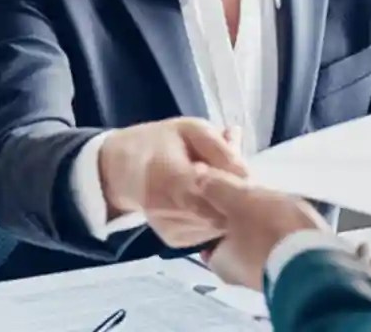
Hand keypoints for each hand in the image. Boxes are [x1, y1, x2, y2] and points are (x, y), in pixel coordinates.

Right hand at [99, 119, 246, 247]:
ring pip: (220, 225)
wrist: (124, 168)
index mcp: (171, 178)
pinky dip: (215, 217)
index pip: (216, 192)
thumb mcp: (192, 129)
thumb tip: (246, 171)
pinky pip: (210, 232)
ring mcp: (172, 230)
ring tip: (217, 186)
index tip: (240, 171)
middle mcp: (168, 210)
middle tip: (234, 176)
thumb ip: (220, 147)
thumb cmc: (161, 142)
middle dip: (235, 196)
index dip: (235, 184)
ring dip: (227, 207)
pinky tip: (207, 201)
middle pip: (222, 211)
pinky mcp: (175, 241)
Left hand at [194, 170, 328, 289]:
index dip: (213, 209)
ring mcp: (265, 272)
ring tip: (272, 197)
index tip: (223, 190)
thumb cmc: (268, 231)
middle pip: (233, 234)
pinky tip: (288, 213)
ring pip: (257, 237)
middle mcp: (238, 273)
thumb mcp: (238, 201)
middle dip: (240, 213)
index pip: (208, 232)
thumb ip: (217, 188)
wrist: (314, 260)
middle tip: (249, 190)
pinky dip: (279, 228)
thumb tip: (196, 174)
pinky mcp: (289, 267)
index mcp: (218, 260)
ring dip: (262, 220)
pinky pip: (278, 242)